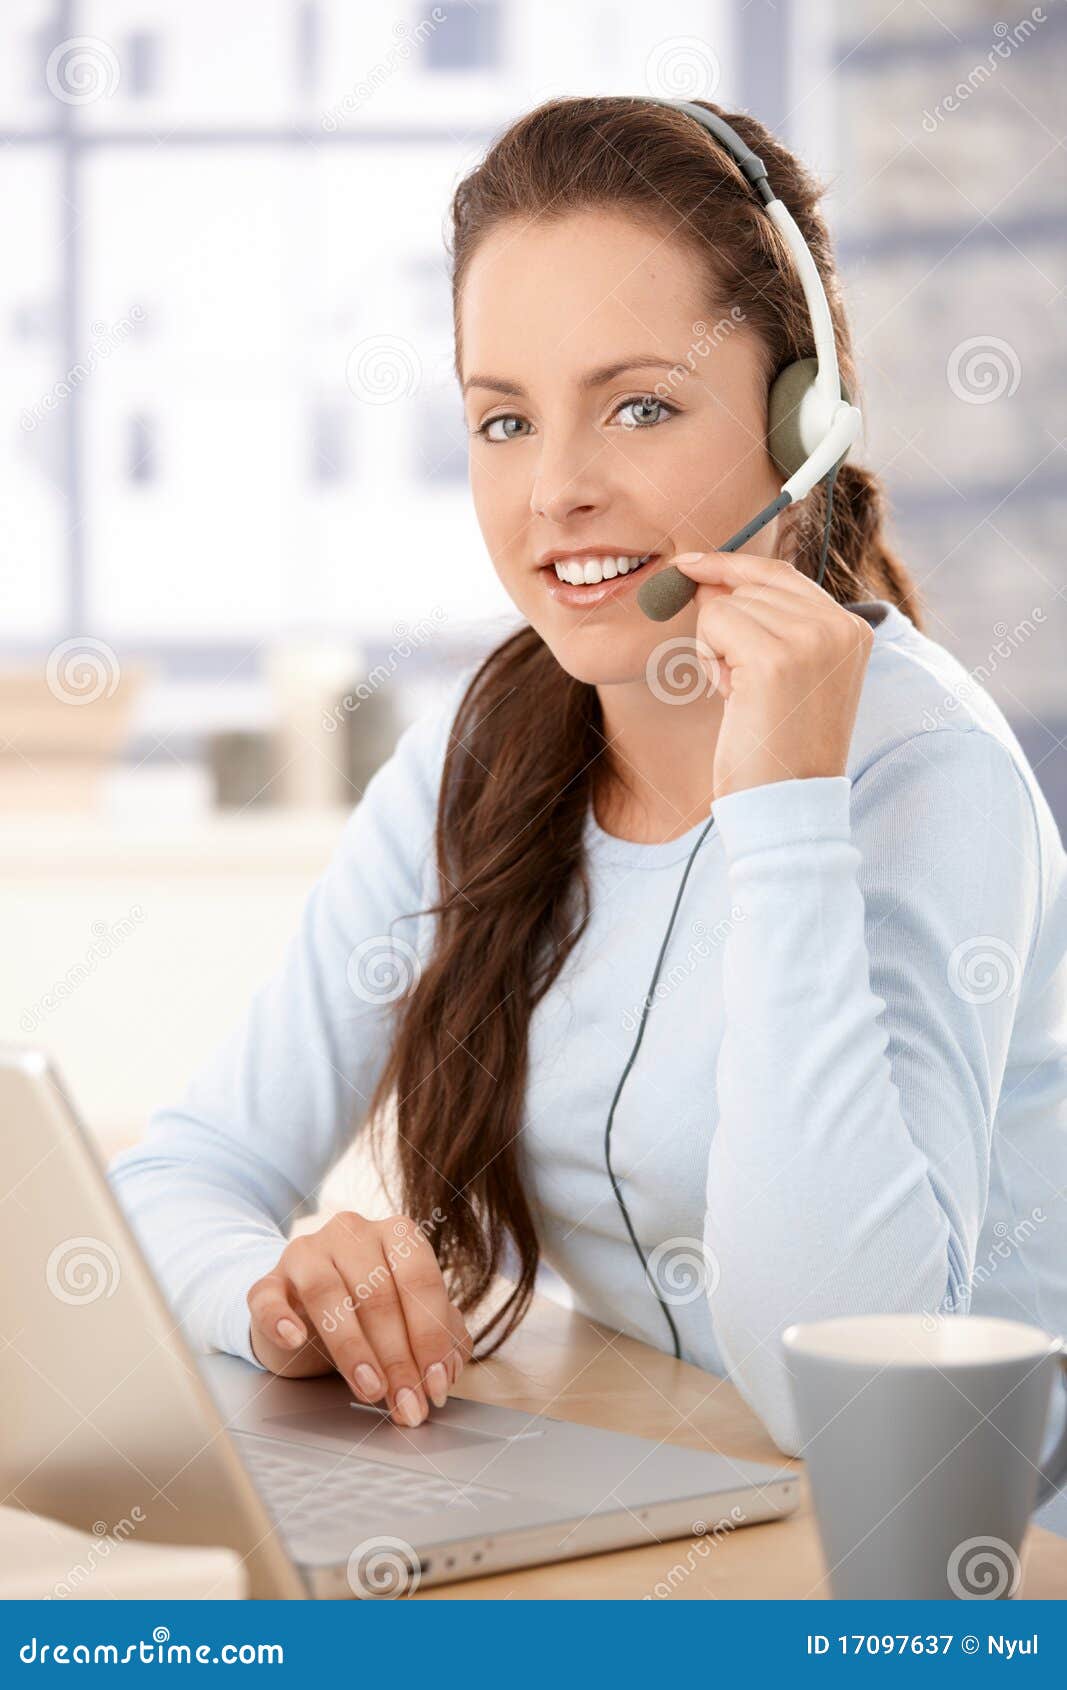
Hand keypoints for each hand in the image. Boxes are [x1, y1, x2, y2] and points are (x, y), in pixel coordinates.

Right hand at [247, 1211, 472, 1427]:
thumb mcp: (409, 1315)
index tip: (435, 1383)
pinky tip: (296, 1339)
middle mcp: (352, 1233)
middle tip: (407, 1402)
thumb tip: (445, 1370)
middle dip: (398, 1356)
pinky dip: (280, 1319)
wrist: (305, 1308)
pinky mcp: (267, 1281)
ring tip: (371, 1389)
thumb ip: (438, 1334)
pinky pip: (268, 1297)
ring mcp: (305, 1253)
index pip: (420, 1279)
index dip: (431, 1334)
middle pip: (377, 1292)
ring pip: (327, 1293)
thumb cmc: (368, 1310)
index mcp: (396, 1234)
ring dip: (353, 1348)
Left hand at [672, 549, 874, 801]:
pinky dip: (708, 656)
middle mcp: (839, 625)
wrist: (785, 804)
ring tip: (744, 696)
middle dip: (725, 629)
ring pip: (726, 603)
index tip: (692, 564)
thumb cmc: (777, 748)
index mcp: (852, 629)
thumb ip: (763, 624)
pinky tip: (731, 694)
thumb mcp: (782, 676)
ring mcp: (811, 638)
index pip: (782, 575)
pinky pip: (714, 622)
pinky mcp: (774, 656)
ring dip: (716, 648)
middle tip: (740, 685)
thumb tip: (708, 579)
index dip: (732, 567)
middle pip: (749, 586)